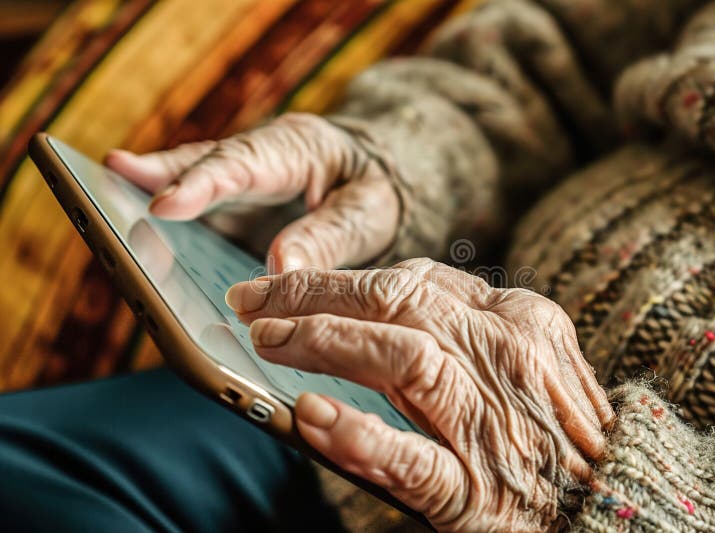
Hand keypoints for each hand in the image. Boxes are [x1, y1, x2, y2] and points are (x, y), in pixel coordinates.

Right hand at [105, 113, 398, 271]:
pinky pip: (202, 210)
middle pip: (207, 163)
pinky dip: (174, 217)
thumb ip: (327, 237)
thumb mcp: (368, 213)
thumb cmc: (375, 190)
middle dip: (162, 172)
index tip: (167, 204)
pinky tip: (142, 233)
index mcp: (298, 149)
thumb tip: (278, 268)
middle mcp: (263, 157)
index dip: (204, 185)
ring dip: (154, 188)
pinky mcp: (238, 205)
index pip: (245, 164)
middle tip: (113, 173)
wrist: (382, 177)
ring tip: (105, 193)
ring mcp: (246, 180)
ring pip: (195, 181)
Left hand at [225, 259, 613, 530]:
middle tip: (251, 298)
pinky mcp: (479, 494)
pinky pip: (415, 459)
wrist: (618, 510)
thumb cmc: (557, 432)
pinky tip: (309, 416)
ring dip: (324, 343)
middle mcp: (508, 357)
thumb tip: (364, 307)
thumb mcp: (521, 360)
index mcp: (520, 320)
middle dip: (311, 294)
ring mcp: (494, 423)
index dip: (335, 277)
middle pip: (395, 302)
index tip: (283, 281)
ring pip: (402, 358)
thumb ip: (458, 328)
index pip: (411, 279)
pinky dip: (359, 436)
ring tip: (266, 340)